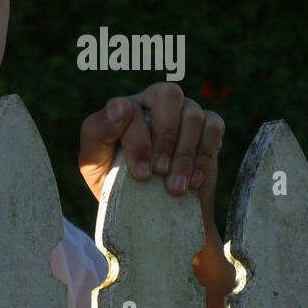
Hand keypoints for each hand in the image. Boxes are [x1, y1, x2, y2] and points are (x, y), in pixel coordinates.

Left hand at [78, 82, 231, 290]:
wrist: (150, 213)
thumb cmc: (115, 183)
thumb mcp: (93, 162)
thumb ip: (96, 131)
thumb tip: (121, 107)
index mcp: (127, 106)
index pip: (134, 108)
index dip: (139, 140)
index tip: (141, 174)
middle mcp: (157, 102)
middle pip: (168, 94)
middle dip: (166, 136)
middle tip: (160, 172)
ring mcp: (185, 112)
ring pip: (193, 114)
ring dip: (184, 153)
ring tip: (175, 187)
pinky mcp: (208, 127)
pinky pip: (213, 126)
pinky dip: (204, 155)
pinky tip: (194, 181)